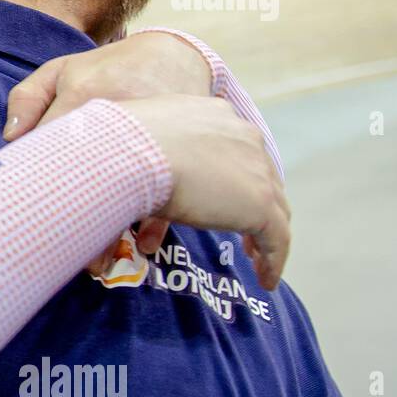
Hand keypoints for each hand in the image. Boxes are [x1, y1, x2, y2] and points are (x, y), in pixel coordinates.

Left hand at [6, 32, 212, 260]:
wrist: (176, 53)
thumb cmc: (107, 69)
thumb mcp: (62, 70)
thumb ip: (27, 97)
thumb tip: (10, 137)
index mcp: (85, 97)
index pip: (53, 148)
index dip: (38, 185)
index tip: (27, 218)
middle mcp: (123, 115)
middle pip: (94, 176)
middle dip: (77, 221)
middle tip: (61, 253)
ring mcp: (159, 133)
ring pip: (133, 190)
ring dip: (115, 231)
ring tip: (98, 262)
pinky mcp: (188, 148)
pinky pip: (174, 190)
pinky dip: (159, 221)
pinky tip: (143, 242)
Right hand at [117, 95, 290, 289]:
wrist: (130, 150)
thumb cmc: (120, 147)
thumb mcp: (136, 157)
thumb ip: (141, 181)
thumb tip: (125, 220)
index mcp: (213, 116)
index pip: (234, 149)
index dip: (232, 176)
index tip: (223, 198)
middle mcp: (242, 136)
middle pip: (261, 176)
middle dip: (254, 202)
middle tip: (245, 229)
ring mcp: (256, 169)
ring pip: (275, 207)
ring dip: (266, 233)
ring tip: (255, 257)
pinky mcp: (260, 202)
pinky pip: (276, 238)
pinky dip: (273, 260)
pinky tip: (264, 280)